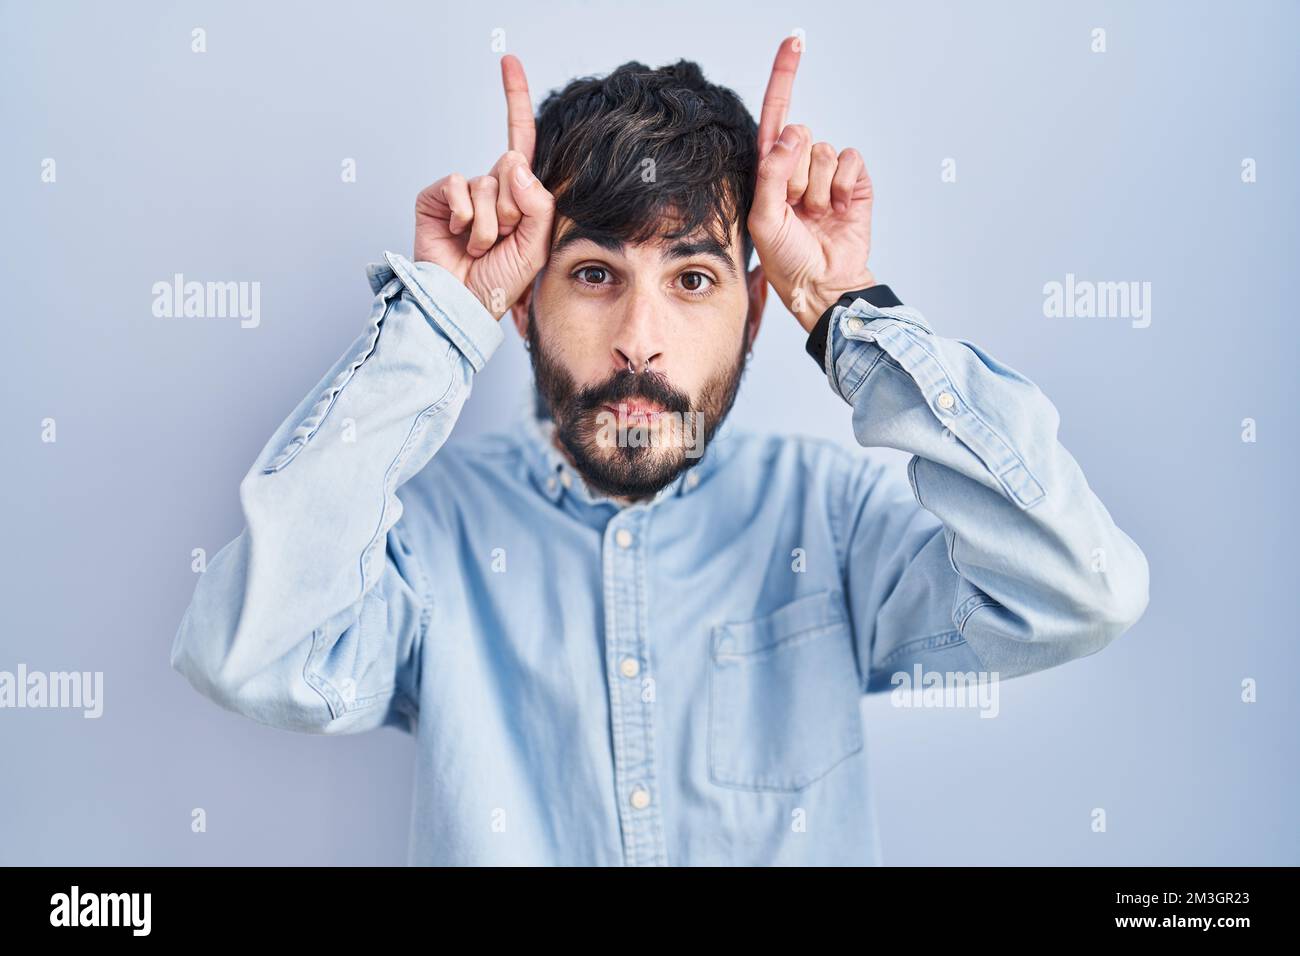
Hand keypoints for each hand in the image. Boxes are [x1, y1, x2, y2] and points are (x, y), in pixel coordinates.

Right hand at [413, 55, 554, 318]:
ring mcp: (462, 192)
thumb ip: (538, 201)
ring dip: (488, 223)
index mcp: (518, 195)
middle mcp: (490, 188)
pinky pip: (457, 184)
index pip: (520, 141)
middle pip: (510, 166)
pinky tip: (458, 236)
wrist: (463, 303)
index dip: (514, 99)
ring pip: (486, 183)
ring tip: (479, 247)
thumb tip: (513, 160)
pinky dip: (463, 214)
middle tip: (502, 240)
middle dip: (513, 209)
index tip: (507, 60)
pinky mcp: (436, 197)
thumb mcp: (537, 244)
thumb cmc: (500, 280)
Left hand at [748, 37, 875, 331]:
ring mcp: (827, 174)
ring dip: (818, 188)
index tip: (795, 41)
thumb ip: (772, 173)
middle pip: (799, 136)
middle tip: (796, 209)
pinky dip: (843, 186)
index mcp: (771, 171)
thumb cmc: (786, 259)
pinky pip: (849, 160)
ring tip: (815, 216)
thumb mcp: (763, 218)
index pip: (775, 116)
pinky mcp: (854, 182)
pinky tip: (837, 210)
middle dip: (796, 175)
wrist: (824, 285)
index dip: (784, 76)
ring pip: (823, 151)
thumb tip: (794, 132)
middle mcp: (798, 167)